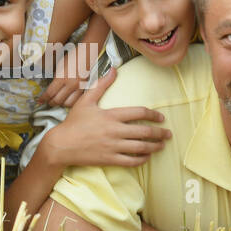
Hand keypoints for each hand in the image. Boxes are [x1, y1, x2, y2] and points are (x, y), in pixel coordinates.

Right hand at [38, 67, 171, 167]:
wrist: (61, 145)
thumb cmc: (74, 122)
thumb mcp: (86, 100)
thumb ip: (101, 85)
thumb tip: (113, 69)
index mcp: (111, 115)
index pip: (139, 113)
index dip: (153, 115)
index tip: (161, 117)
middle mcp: (114, 131)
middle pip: (145, 132)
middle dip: (160, 133)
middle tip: (168, 134)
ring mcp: (113, 146)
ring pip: (140, 148)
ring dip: (154, 147)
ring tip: (161, 146)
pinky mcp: (109, 159)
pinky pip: (131, 161)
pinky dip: (142, 160)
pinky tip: (146, 157)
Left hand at [39, 46, 86, 107]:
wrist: (88, 53)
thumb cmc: (72, 56)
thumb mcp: (59, 65)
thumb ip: (54, 78)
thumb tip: (47, 87)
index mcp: (62, 77)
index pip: (50, 93)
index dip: (43, 98)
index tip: (40, 101)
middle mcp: (71, 84)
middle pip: (58, 100)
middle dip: (51, 102)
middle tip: (47, 102)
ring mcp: (79, 87)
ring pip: (68, 104)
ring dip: (61, 104)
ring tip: (57, 101)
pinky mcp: (85, 88)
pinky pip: (76, 101)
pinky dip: (70, 102)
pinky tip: (67, 99)